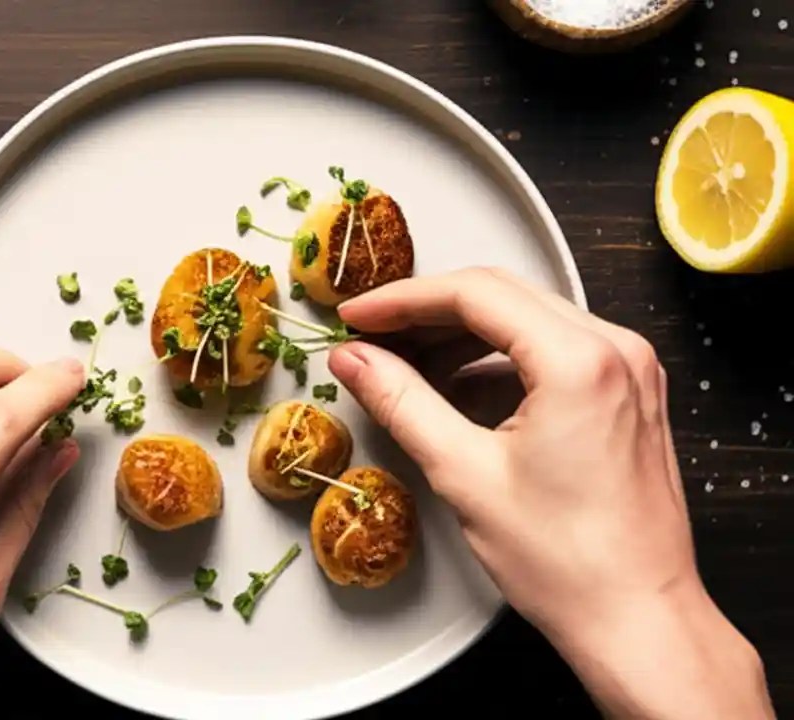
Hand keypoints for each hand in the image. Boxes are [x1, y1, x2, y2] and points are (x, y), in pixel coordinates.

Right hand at [329, 268, 773, 719]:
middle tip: (370, 337)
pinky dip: (499, 360)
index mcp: (581, 361)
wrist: (639, 619)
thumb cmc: (567, 562)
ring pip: (528, 318)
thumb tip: (354, 359)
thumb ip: (402, 402)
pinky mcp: (630, 394)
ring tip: (404, 364)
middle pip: (503, 294)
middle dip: (428, 311)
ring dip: (462, 334)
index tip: (356, 317)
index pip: (475, 293)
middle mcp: (617, 349)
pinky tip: (456, 389)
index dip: (403, 299)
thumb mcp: (464, 474)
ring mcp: (631, 370)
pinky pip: (554, 349)